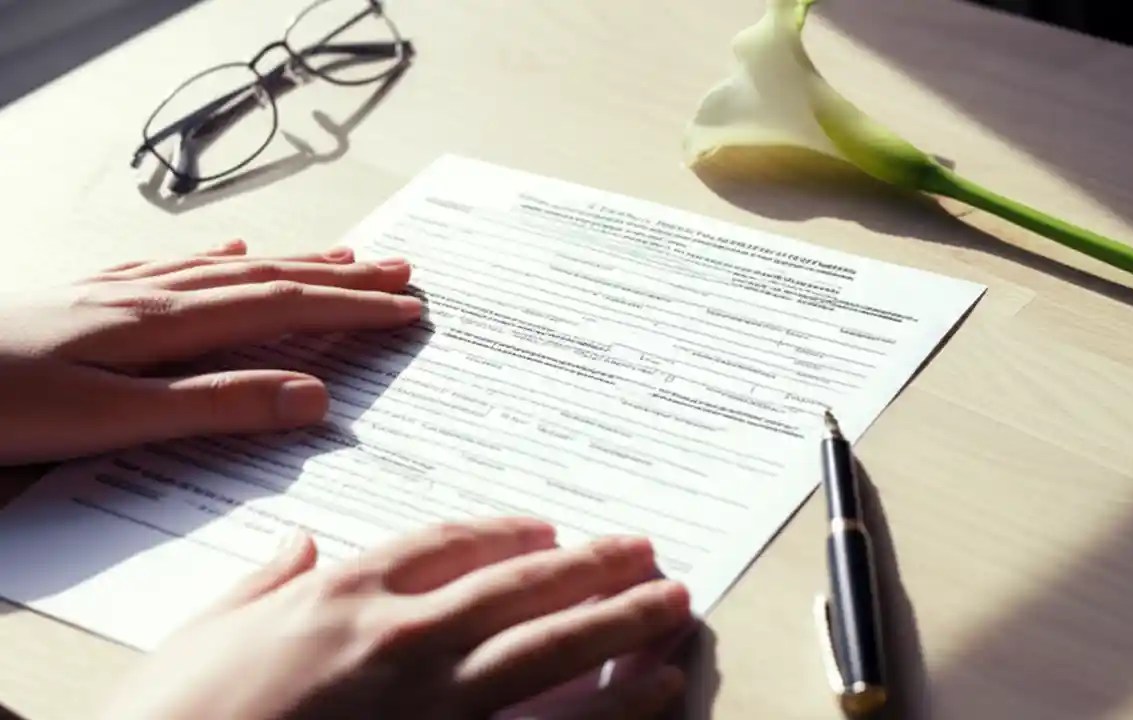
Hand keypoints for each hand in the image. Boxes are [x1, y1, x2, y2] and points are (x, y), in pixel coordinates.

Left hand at [0, 240, 421, 464]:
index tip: (409, 309)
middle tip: (403, 270)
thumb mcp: (110, 421)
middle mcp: (149, 295)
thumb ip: (213, 406)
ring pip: (227, 268)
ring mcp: (117, 289)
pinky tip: (229, 250)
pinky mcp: (87, 296)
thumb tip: (312, 397)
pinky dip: (214, 259)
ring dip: (293, 262)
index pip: (281, 310)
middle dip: (340, 276)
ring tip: (345, 255)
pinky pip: (170, 265)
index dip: (351, 309)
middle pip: (266, 277)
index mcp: (162, 325)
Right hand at [102, 518, 689, 719]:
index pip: (444, 543)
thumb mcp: (197, 636)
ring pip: (549, 644)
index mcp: (341, 593)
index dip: (503, 532)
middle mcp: (399, 634)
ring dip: (620, 618)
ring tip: (673, 602)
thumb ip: (259, 585)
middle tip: (642, 550)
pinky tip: (653, 689)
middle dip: (588, 564)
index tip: (543, 528)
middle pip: (518, 582)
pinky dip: (610, 705)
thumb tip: (296, 546)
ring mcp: (430, 700)